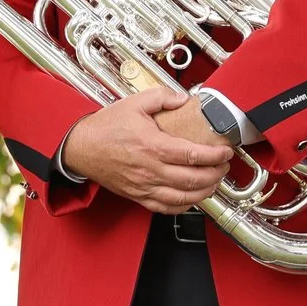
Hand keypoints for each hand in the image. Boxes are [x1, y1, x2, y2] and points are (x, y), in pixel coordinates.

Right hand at [63, 88, 234, 211]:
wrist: (81, 148)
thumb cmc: (105, 128)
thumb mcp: (134, 103)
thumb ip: (162, 97)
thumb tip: (183, 98)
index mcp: (153, 146)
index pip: (193, 155)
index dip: (215, 155)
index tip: (225, 152)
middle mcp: (150, 170)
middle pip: (193, 179)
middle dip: (215, 174)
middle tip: (224, 166)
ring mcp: (144, 186)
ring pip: (183, 198)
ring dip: (204, 192)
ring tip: (214, 182)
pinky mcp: (138, 196)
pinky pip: (166, 208)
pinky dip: (184, 206)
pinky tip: (193, 199)